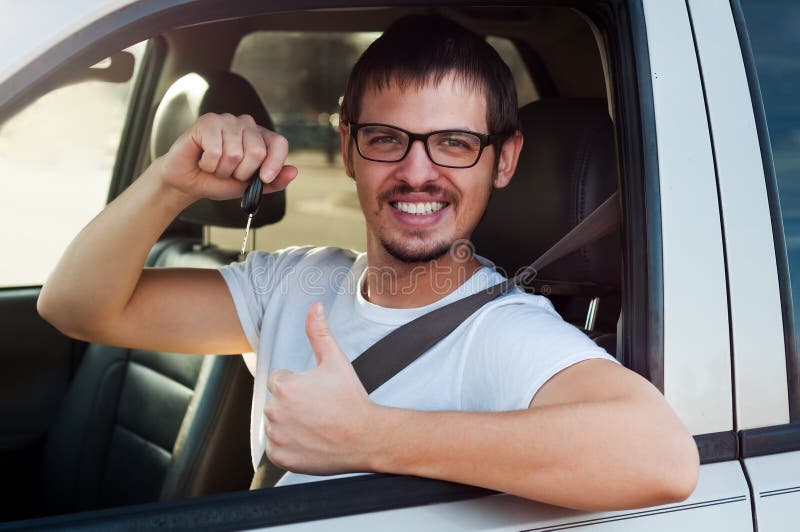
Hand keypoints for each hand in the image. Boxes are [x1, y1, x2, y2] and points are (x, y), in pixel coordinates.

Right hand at [157, 112, 297, 201]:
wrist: (188, 182)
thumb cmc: (219, 181)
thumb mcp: (249, 186)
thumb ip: (273, 181)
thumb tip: (294, 171)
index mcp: (261, 138)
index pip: (279, 143)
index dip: (274, 163)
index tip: (264, 178)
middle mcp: (247, 125)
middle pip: (256, 152)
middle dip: (241, 173)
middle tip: (229, 172)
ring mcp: (227, 120)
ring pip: (234, 154)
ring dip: (222, 170)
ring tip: (215, 167)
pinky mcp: (208, 121)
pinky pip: (215, 151)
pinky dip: (209, 164)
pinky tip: (203, 160)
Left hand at [264, 302, 377, 474]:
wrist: (367, 436)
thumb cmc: (351, 399)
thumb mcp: (335, 361)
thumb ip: (319, 332)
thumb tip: (314, 307)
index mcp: (284, 386)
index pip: (279, 380)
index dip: (300, 385)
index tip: (317, 394)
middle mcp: (275, 411)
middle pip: (276, 402)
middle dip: (293, 404)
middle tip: (319, 410)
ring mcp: (277, 436)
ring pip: (275, 424)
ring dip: (290, 424)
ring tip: (316, 425)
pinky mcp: (280, 456)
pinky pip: (275, 447)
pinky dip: (288, 445)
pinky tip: (309, 440)